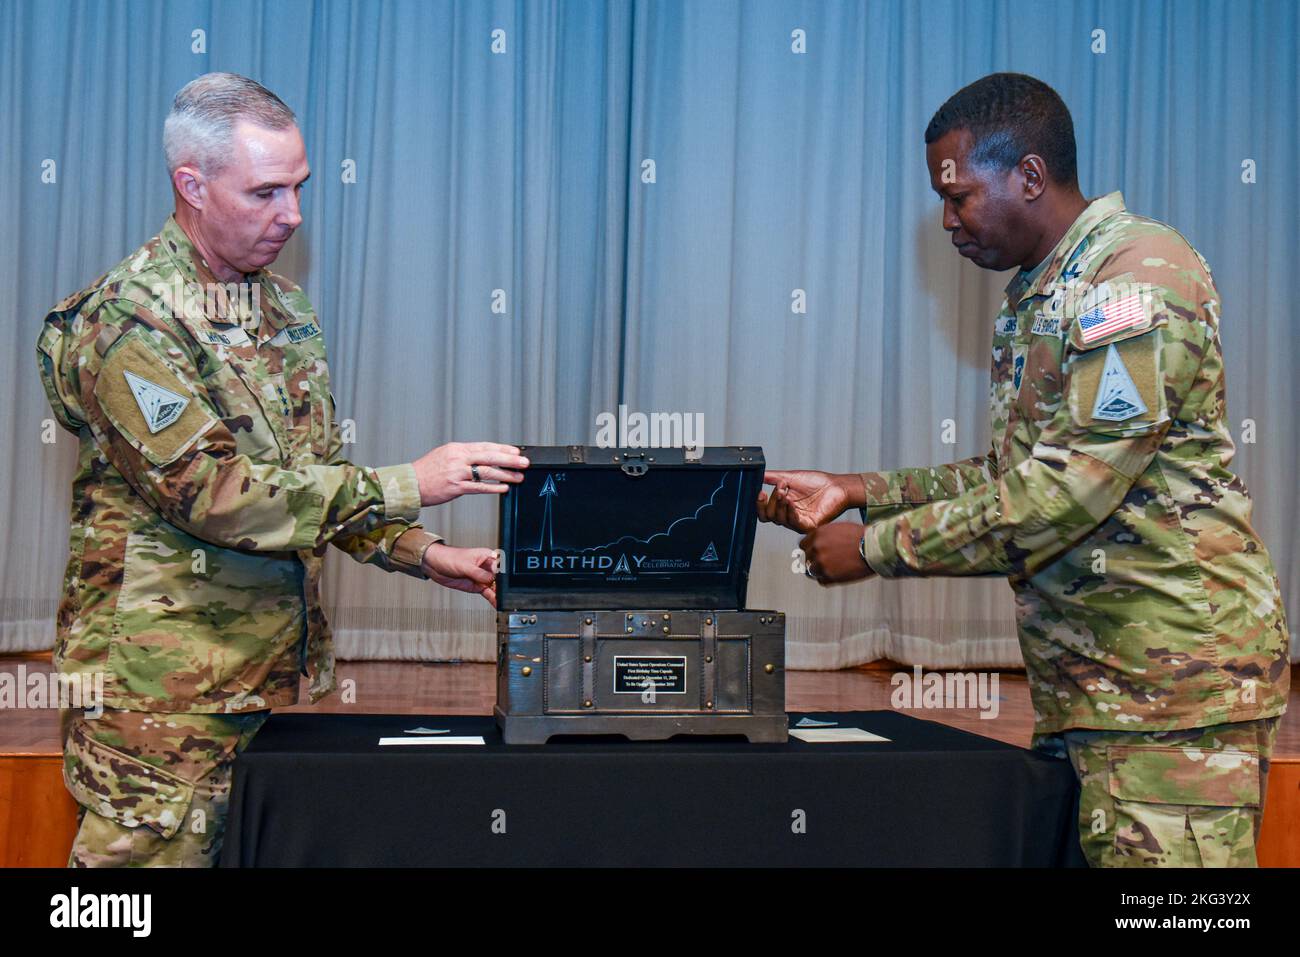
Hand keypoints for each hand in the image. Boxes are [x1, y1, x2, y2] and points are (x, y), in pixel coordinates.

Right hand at [413, 442, 529, 506]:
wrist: (409, 484)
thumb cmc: (426, 471)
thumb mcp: (444, 455)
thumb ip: (463, 456)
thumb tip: (484, 458)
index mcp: (456, 449)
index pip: (485, 446)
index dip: (502, 449)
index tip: (516, 451)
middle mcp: (458, 458)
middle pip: (489, 457)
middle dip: (509, 460)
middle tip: (524, 462)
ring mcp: (457, 473)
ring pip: (487, 472)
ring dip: (505, 475)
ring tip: (518, 477)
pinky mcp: (456, 488)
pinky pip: (479, 487)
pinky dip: (493, 488)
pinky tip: (503, 488)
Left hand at [421, 543, 498, 606]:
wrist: (434, 565)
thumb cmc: (448, 557)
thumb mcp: (465, 566)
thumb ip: (480, 573)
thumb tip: (491, 579)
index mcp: (487, 556)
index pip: (501, 567)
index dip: (504, 577)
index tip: (504, 585)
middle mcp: (487, 567)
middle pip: (500, 579)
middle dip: (502, 588)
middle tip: (505, 596)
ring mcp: (482, 577)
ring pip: (494, 588)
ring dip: (498, 595)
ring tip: (504, 602)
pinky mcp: (477, 585)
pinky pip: (487, 593)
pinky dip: (492, 599)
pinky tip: (497, 603)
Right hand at [758, 470, 861, 531]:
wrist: (836, 486)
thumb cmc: (817, 482)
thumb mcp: (790, 477)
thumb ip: (772, 477)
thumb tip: (758, 475)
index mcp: (782, 506)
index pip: (764, 512)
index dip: (759, 504)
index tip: (760, 492)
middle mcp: (788, 516)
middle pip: (768, 516)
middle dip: (770, 502)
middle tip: (779, 489)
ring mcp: (798, 522)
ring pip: (779, 520)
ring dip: (779, 504)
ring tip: (785, 491)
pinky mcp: (808, 526)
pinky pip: (793, 523)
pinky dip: (790, 511)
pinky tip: (792, 501)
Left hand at [799, 522, 874, 584]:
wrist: (873, 548)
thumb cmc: (861, 536)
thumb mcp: (838, 528)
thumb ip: (825, 535)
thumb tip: (818, 542)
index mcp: (818, 534)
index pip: (803, 545)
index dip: (810, 549)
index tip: (815, 552)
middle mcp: (816, 548)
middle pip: (806, 558)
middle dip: (814, 560)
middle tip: (824, 562)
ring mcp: (821, 563)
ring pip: (811, 571)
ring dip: (819, 571)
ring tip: (830, 570)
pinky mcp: (829, 576)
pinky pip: (821, 581)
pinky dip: (827, 579)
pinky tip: (837, 575)